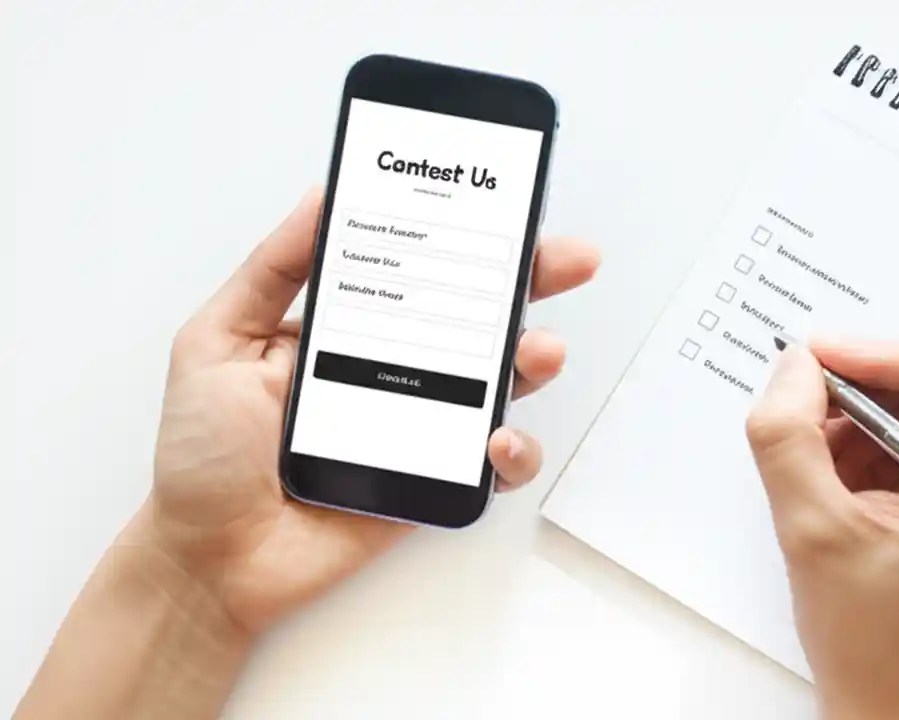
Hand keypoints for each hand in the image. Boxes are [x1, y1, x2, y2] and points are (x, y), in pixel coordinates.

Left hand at [142, 189, 598, 636]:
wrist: (210, 558)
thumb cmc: (204, 453)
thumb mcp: (218, 340)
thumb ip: (273, 270)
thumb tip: (323, 196)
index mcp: (351, 326)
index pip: (422, 269)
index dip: (469, 238)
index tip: (507, 209)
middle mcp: (396, 368)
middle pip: (478, 316)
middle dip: (532, 281)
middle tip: (569, 260)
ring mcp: (423, 423)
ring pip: (501, 384)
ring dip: (533, 361)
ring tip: (539, 352)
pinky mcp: (437, 480)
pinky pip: (495, 464)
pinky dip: (513, 451)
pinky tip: (495, 441)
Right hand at [745, 336, 898, 719]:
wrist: (885, 697)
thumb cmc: (868, 639)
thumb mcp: (811, 531)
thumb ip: (790, 438)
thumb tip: (792, 367)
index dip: (877, 351)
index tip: (816, 359)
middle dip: (859, 383)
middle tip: (800, 399)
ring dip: (853, 414)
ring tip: (814, 460)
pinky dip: (857, 440)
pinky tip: (830, 477)